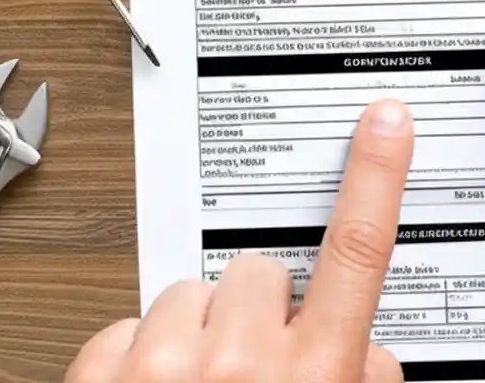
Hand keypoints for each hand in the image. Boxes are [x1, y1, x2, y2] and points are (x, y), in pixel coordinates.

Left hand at [66, 99, 413, 382]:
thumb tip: (367, 355)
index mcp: (311, 381)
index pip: (357, 255)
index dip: (376, 179)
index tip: (385, 127)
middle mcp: (238, 365)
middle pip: (260, 274)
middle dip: (259, 313)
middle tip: (254, 367)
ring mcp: (162, 367)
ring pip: (189, 293)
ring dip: (196, 333)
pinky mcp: (99, 377)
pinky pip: (124, 322)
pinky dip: (135, 354)